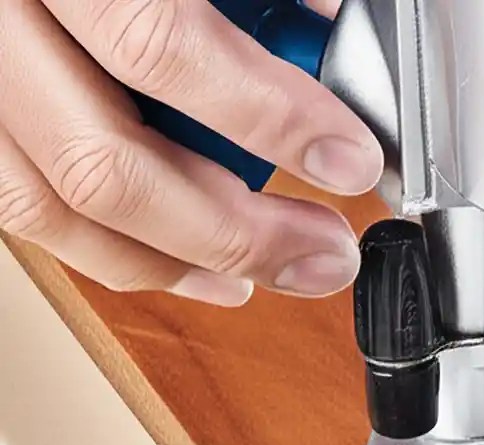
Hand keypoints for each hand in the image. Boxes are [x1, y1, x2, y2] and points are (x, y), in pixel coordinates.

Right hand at [0, 0, 379, 305]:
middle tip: (324, 251)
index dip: (268, 116)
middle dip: (233, 231)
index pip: (158, 44)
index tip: (350, 158)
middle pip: (101, 164)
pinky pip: (20, 203)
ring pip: (49, 207)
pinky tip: (181, 260)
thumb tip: (328, 19)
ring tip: (264, 278)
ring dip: (171, 262)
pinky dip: (109, 248)